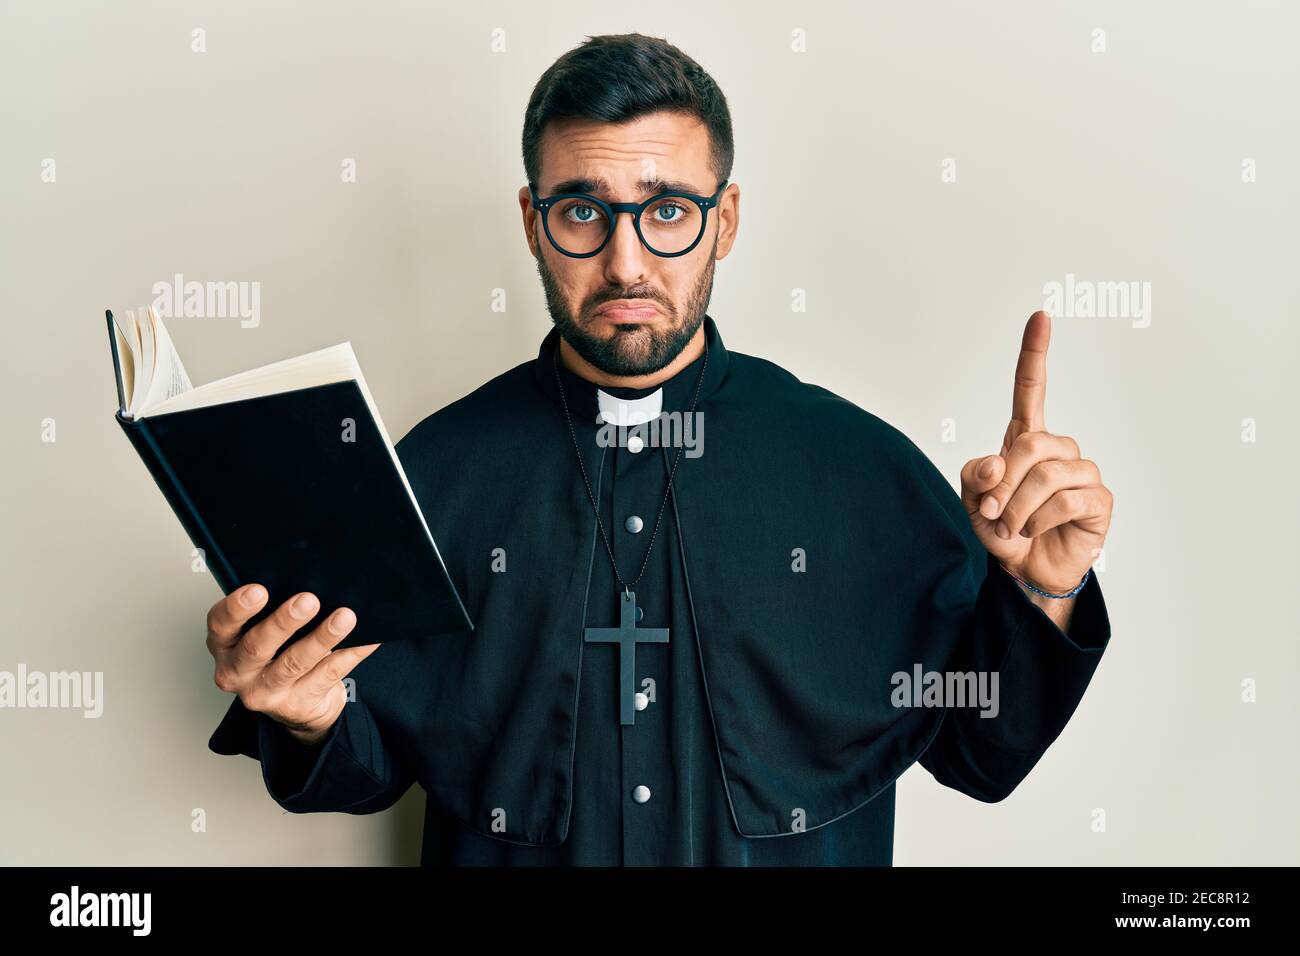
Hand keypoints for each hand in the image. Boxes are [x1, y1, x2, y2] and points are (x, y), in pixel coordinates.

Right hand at [206, 584, 380, 744]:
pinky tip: (366, 638)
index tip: (259, 590)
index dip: (237, 607)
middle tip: (308, 600)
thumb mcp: (264, 631)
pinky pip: (328, 674)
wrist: (297, 702)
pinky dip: (350, 653)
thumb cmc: (279, 652)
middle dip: (284, 622)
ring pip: (294, 663)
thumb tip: (309, 577)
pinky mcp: (297, 704)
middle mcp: (237, 671)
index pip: (221, 624)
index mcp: (225, 644)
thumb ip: (273, 608)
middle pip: (257, 646)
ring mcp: (266, 692)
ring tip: (344, 617)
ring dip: (321, 638)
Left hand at [959, 311, 1112, 594]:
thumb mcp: (974, 502)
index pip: (1031, 390)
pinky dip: (1040, 521)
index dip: (1034, 355)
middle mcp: (1058, 450)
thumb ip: (975, 477)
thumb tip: (997, 466)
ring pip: (1048, 475)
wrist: (1024, 569)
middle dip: (1004, 484)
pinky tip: (1037, 531)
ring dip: (1019, 508)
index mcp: (1025, 440)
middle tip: (993, 512)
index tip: (1041, 316)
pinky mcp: (1099, 499)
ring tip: (1013, 526)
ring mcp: (1082, 473)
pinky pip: (1067, 500)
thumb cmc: (1002, 528)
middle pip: (1031, 444)